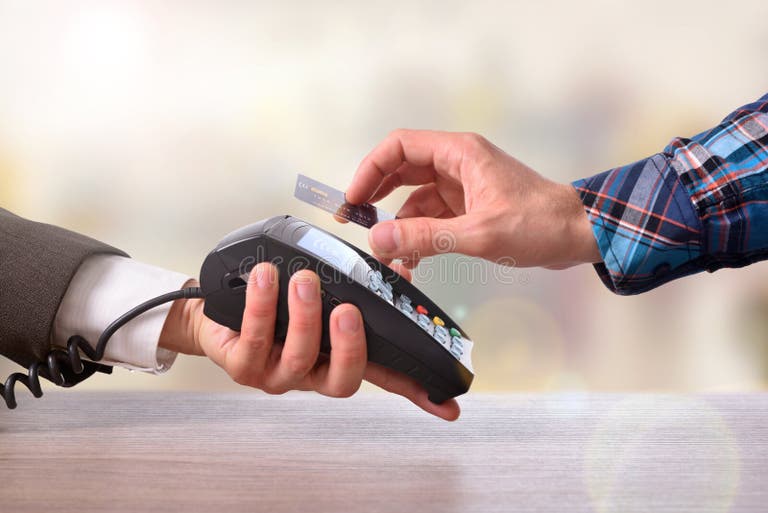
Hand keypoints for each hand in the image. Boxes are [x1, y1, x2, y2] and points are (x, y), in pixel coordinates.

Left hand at [159, 262, 459, 420]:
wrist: (217, 311)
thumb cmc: (275, 304)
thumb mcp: (322, 292)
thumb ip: (359, 285)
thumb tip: (398, 266)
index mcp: (337, 357)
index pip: (384, 377)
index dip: (416, 392)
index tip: (447, 404)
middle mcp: (312, 372)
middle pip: (343, 380)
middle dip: (348, 345)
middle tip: (347, 309)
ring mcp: (277, 374)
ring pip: (298, 357)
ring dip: (304, 315)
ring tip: (302, 279)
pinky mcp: (241, 366)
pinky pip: (254, 340)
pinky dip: (261, 305)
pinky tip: (265, 278)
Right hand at [344, 129, 600, 268]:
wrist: (577, 235)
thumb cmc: (540, 223)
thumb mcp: (478, 233)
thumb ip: (425, 237)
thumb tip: (379, 239)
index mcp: (459, 153)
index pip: (399, 146)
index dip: (370, 169)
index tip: (354, 199)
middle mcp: (457, 163)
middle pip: (401, 170)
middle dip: (377, 197)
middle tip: (357, 222)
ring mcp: (462, 186)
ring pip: (415, 199)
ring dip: (400, 226)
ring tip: (389, 255)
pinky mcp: (469, 207)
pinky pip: (432, 218)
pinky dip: (418, 236)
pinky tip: (412, 260)